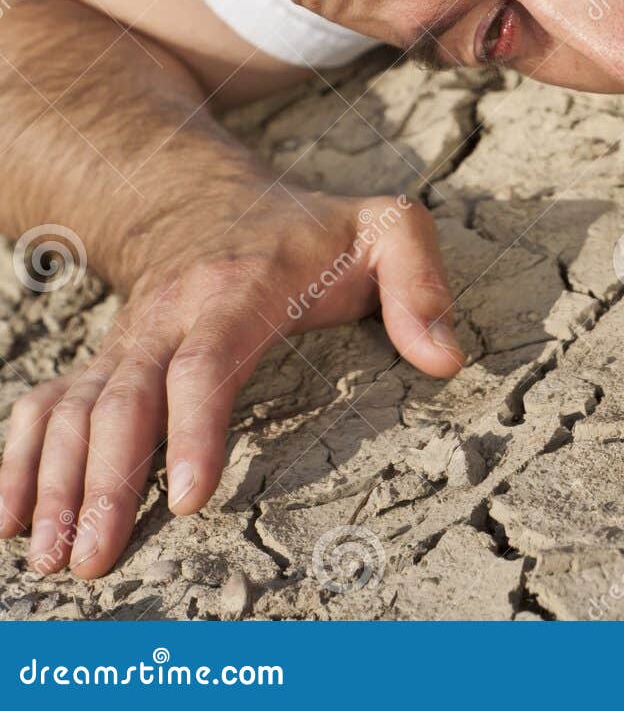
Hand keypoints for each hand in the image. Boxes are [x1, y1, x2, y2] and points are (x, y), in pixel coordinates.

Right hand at [0, 187, 463, 577]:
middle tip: (97, 557)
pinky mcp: (102, 362)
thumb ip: (422, 284)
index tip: (190, 498)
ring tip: (51, 559)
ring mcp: (126, 342)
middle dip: (105, 482)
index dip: (194, 430)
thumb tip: (447, 359)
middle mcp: (167, 319)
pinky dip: (21, 461)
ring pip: (76, 412)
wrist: (207, 196)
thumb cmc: (314, 230)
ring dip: (56, 485)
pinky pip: (48, 408)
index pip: (206, 365)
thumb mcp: (387, 228)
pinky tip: (7, 521)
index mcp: (238, 291)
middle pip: (123, 402)